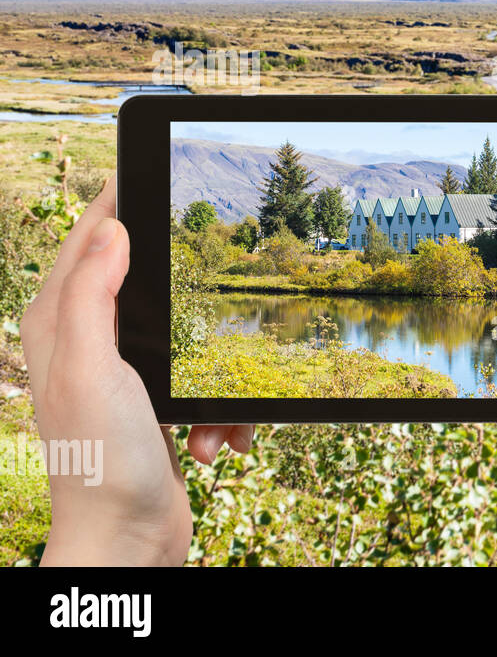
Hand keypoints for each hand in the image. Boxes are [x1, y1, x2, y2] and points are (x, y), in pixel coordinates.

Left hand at [21, 177, 251, 565]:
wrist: (128, 541)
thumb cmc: (101, 460)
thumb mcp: (93, 367)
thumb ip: (92, 295)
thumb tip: (114, 229)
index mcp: (62, 322)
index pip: (91, 237)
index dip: (121, 198)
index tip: (157, 167)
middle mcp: (90, 342)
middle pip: (150, 279)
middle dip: (193, 294)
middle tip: (220, 289)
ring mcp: (128, 376)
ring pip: (193, 336)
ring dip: (217, 374)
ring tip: (211, 416)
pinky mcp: (162, 407)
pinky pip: (209, 386)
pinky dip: (223, 412)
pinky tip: (218, 441)